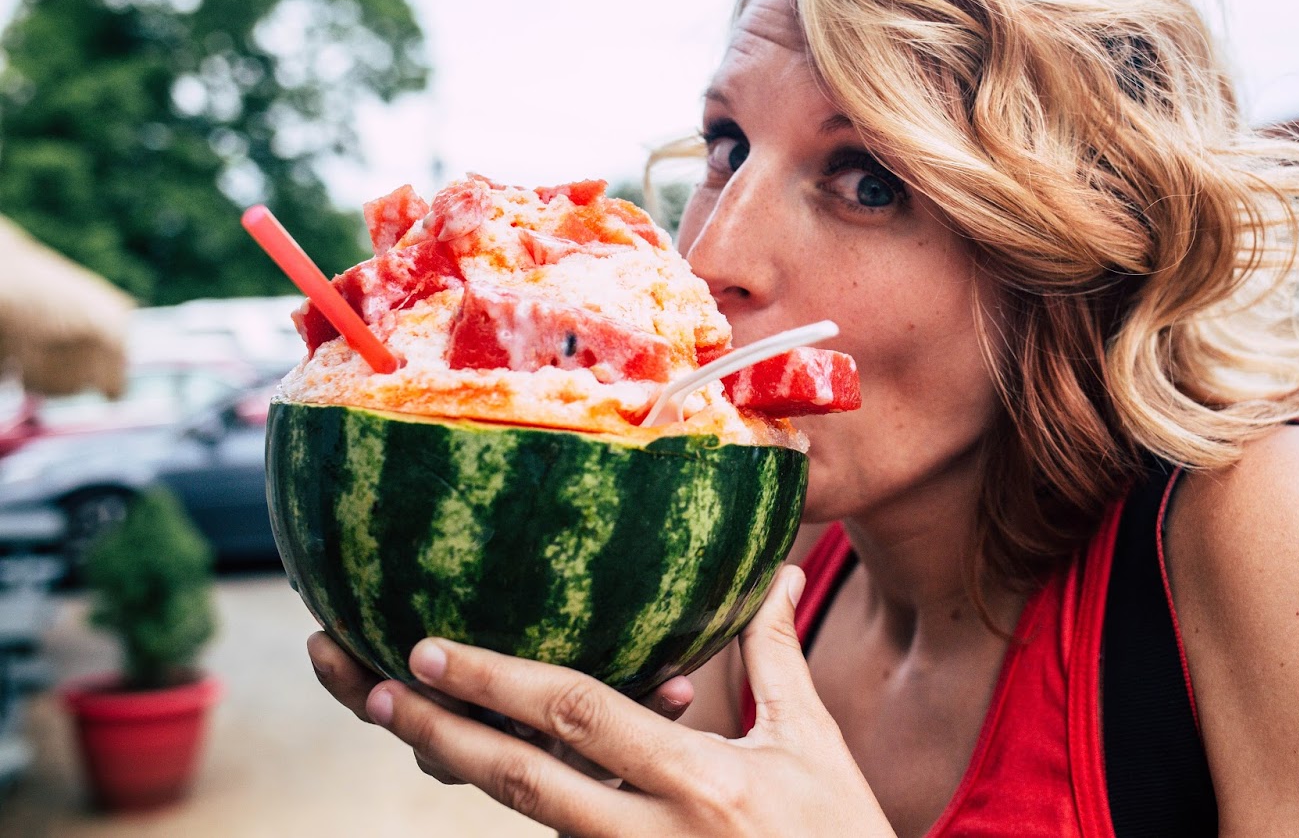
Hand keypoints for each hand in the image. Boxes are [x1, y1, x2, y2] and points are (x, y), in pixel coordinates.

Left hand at [362, 566, 893, 836]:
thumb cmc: (842, 835)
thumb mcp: (812, 742)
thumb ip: (777, 655)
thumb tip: (779, 571)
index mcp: (698, 779)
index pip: (581, 718)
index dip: (499, 681)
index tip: (429, 648)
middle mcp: (649, 834)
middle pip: (522, 781)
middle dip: (442, 731)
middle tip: (374, 686)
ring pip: (527, 816)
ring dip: (457, 765)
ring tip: (398, 716)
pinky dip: (516, 800)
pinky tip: (467, 759)